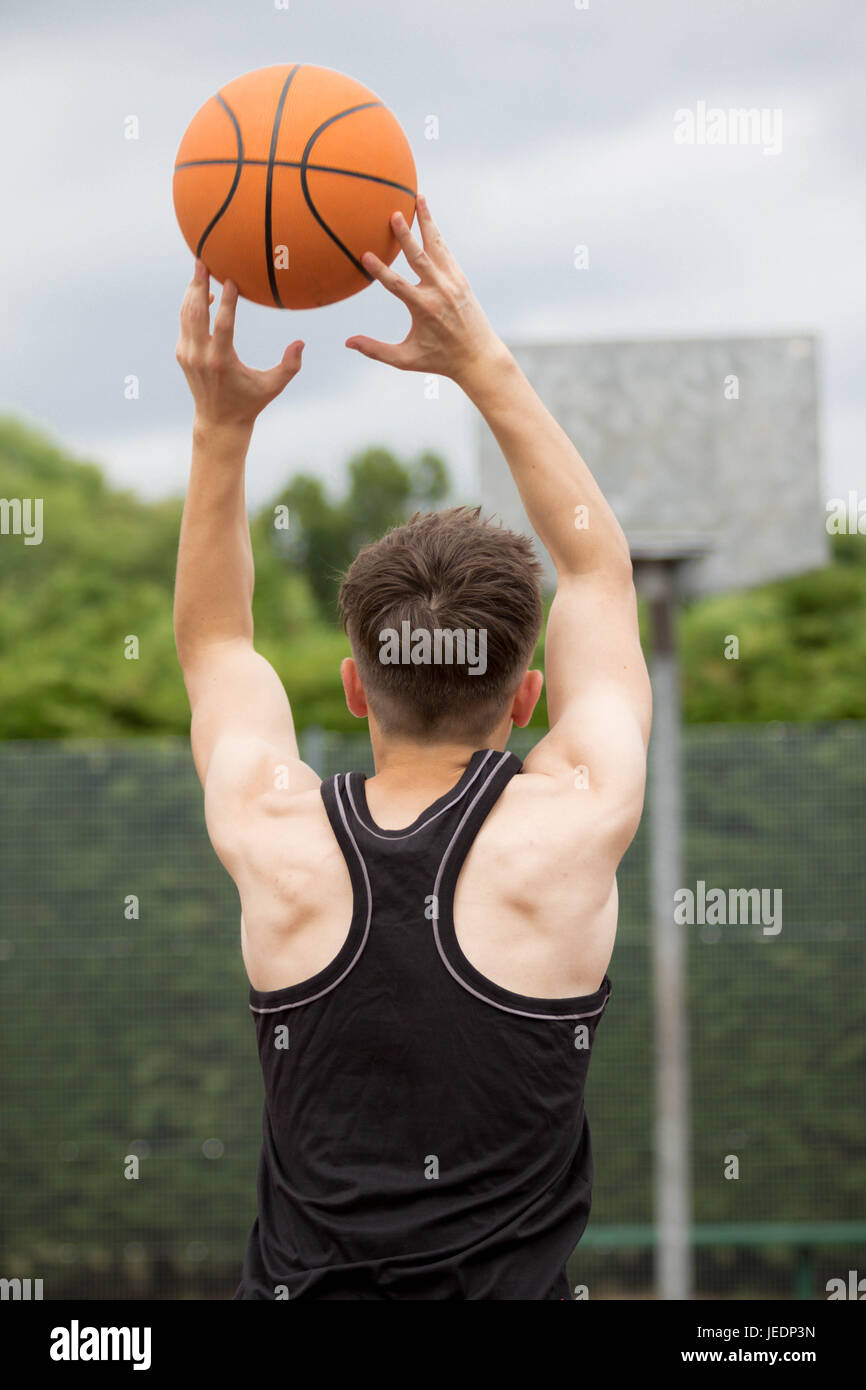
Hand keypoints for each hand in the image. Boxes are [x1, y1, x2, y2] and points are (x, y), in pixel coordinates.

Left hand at [176, 260, 303, 429]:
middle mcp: (201, 356)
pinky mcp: (182, 354)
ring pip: (186, 315)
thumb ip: (289, 366)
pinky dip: (191, 306)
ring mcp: (188, 355)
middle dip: (198, 284)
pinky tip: (201, 293)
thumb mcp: (273, 387)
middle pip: (196, 312)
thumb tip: (300, 342)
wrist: (218, 422)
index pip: (222, 324)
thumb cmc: (250, 402)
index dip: (226, 301)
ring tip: (199, 268)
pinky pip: (185, 323)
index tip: (230, 280)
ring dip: (192, 291)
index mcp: (222, 362)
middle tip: (202, 260)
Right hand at [345, 195, 505, 384]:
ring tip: (418, 198)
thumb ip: (376, 350)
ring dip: (427, 221)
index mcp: (424, 309)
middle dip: (406, 235)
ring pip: (437, 246)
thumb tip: (348, 342)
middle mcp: (440, 291)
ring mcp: (453, 282)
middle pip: (419, 257)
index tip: (365, 255)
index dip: (380, 270)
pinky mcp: (460, 279)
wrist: (478, 356)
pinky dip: (436, 235)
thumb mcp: (406, 359)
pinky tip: (428, 218)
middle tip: (394, 213)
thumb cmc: (439, 359)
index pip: (397, 285)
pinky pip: (445, 252)